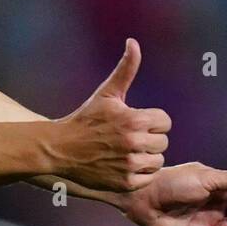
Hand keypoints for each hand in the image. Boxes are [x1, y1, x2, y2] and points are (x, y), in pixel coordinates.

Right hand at [51, 38, 169, 192]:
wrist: (61, 148)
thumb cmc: (87, 118)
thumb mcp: (107, 93)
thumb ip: (126, 68)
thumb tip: (134, 42)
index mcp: (134, 119)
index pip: (165, 122)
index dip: (151, 121)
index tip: (134, 122)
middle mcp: (134, 143)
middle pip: (163, 142)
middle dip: (149, 139)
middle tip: (128, 138)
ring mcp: (130, 165)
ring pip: (157, 161)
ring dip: (145, 157)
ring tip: (125, 152)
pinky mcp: (126, 183)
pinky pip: (148, 178)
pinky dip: (139, 174)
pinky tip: (122, 165)